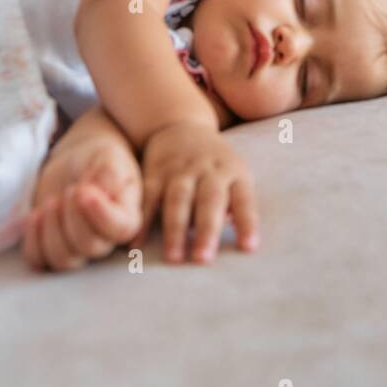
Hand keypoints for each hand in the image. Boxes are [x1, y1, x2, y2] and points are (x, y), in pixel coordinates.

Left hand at [22, 106, 143, 271]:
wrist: (77, 161)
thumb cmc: (99, 159)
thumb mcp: (109, 158)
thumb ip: (109, 175)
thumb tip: (100, 195)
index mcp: (127, 217)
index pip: (120, 230)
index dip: (100, 215)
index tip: (83, 190)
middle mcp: (105, 239)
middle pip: (89, 246)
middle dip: (73, 217)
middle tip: (70, 189)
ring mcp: (77, 247)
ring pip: (63, 260)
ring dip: (51, 230)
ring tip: (52, 201)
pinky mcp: (51, 246)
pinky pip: (39, 259)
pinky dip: (32, 239)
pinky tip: (35, 214)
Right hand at [131, 121, 259, 264]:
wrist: (180, 127)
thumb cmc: (214, 166)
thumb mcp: (233, 177)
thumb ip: (235, 207)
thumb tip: (237, 239)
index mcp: (233, 172)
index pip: (244, 200)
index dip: (247, 223)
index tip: (248, 247)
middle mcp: (209, 169)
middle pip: (209, 200)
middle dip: (206, 230)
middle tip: (202, 259)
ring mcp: (181, 169)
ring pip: (178, 199)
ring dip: (175, 230)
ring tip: (173, 258)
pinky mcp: (155, 172)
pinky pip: (149, 197)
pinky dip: (144, 221)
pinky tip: (137, 244)